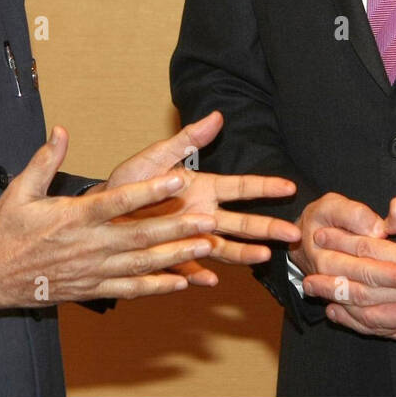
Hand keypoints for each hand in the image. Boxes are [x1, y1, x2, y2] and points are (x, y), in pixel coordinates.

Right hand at [0, 126, 220, 312]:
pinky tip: (181, 282)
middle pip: (141, 235)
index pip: (119, 201)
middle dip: (177, 227)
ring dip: (176, 256)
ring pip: (142, 264)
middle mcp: (89, 245)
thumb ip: (45, 160)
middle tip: (208, 219)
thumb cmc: (6, 231)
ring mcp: (93, 270)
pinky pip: (130, 289)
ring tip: (206, 246)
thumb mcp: (21, 190)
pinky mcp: (92, 288)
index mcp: (75, 217)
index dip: (150, 190)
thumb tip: (61, 130)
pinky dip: (156, 286)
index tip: (177, 177)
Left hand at [104, 111, 300, 285]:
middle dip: (268, 226)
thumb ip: (187, 139)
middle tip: (294, 233)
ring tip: (264, 256)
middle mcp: (202, 214)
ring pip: (224, 247)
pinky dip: (198, 274)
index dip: (266, 187)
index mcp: (203, 188)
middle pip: (242, 222)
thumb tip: (216, 116)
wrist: (101, 210)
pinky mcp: (172, 256)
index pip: (241, 188)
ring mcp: (189, 237)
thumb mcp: (157, 156)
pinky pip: (188, 267)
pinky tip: (209, 280)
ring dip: (244, 252)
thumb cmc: (129, 182)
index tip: (290, 187)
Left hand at [302, 193, 395, 340]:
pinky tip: (341, 315)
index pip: (372, 252)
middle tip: (305, 267)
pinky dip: (361, 325)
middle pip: (366, 287)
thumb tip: (382, 219)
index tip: (320, 231)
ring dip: (340, 303)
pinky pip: (388, 329)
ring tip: (315, 292)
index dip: (343, 241)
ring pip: (373, 313)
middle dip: (332, 277)